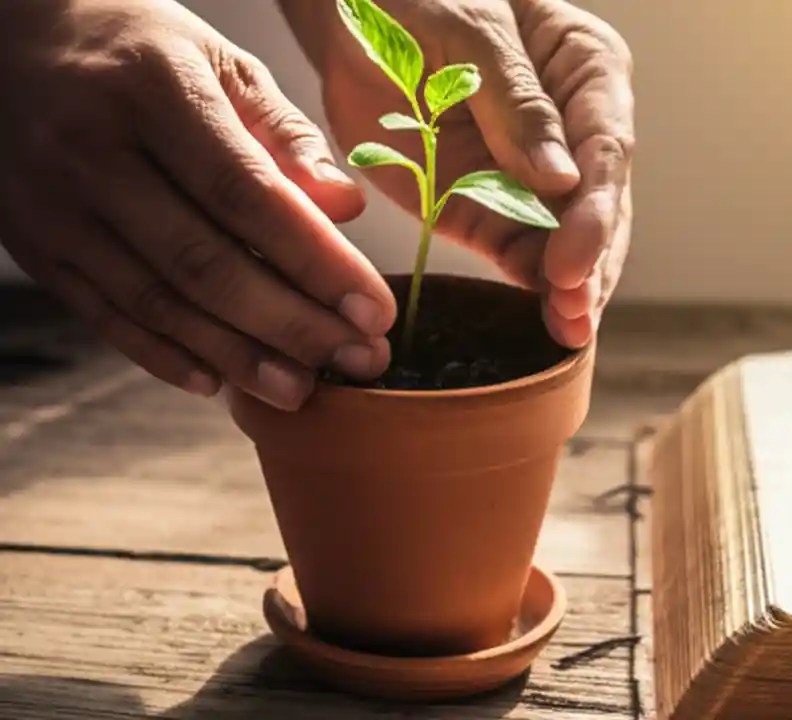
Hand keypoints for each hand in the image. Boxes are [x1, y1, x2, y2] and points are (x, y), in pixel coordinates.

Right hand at [0, 0, 398, 409]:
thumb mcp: (220, 62)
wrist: (7, 43)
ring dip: (237, 356)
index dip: (316, 261)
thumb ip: (287, 133)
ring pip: (156, 301)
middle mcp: (93, 150)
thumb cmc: (141, 51)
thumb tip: (346, 206)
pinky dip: (163, 356)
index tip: (375, 309)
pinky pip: (103, 315)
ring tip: (302, 389)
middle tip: (358, 360)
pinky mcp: (34, 246)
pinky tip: (219, 382)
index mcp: (153, 90)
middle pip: (204, 262)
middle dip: (292, 324)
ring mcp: (54, 205)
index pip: (247, 193)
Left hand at [286, 0, 632, 347]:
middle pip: (599, 204)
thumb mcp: (467, 30)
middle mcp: (572, 130)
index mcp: (586, 70)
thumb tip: (560, 183)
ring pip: (568, 240)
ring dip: (570, 288)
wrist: (346, 11)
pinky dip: (531, 288)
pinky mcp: (487, 207)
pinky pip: (520, 253)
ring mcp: (533, 175)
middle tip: (575, 311)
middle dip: (592, 262)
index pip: (606, 147)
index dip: (596, 210)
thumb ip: (515, 102)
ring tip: (568, 331)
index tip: (575, 260)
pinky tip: (544, 321)